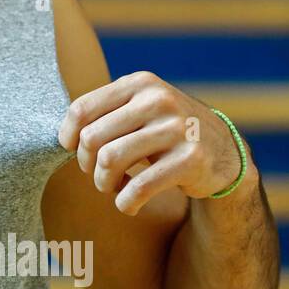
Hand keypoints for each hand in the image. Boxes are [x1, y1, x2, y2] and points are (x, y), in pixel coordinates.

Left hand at [57, 71, 244, 215]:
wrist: (225, 153)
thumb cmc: (166, 132)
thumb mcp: (140, 108)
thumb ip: (105, 113)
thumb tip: (63, 136)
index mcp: (140, 84)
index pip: (82, 109)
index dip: (68, 136)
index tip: (72, 151)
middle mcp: (158, 100)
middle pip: (92, 138)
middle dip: (87, 164)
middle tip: (98, 174)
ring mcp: (177, 128)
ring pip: (110, 160)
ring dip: (103, 183)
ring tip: (112, 187)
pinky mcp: (191, 159)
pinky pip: (140, 187)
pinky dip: (126, 202)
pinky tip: (129, 204)